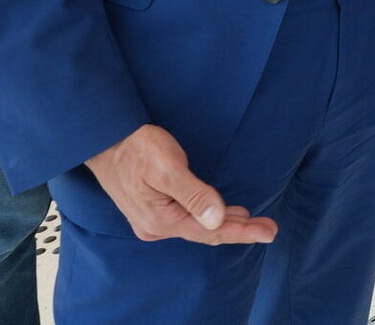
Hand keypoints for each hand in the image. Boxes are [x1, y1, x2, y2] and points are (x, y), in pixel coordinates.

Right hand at [86, 124, 276, 244]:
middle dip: (239, 230)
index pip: (210, 231)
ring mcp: (152, 222)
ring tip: (253, 223)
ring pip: (196, 228)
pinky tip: (223, 216)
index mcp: (161, 220)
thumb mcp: (167, 167)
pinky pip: (186, 220)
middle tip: (269, 227)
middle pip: (205, 233)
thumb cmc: (136, 149)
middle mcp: (156, 228)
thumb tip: (217, 219)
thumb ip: (193, 194)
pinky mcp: (151, 212)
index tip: (269, 232)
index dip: (242, 232)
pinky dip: (208, 219)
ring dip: (225, 225)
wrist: (105, 141)